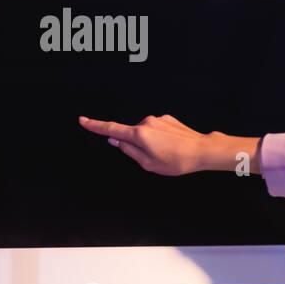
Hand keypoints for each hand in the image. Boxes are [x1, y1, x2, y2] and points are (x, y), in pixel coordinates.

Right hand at [79, 114, 215, 175]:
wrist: (201, 150)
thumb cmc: (176, 161)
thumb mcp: (148, 164)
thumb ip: (129, 151)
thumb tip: (116, 141)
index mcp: (139, 134)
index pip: (111, 129)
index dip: (95, 126)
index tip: (83, 120)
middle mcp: (146, 122)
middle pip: (131, 134)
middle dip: (137, 146)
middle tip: (154, 159)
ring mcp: (158, 119)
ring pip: (145, 133)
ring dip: (151, 143)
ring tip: (167, 154)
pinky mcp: (167, 119)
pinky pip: (156, 130)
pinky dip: (160, 139)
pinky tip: (172, 146)